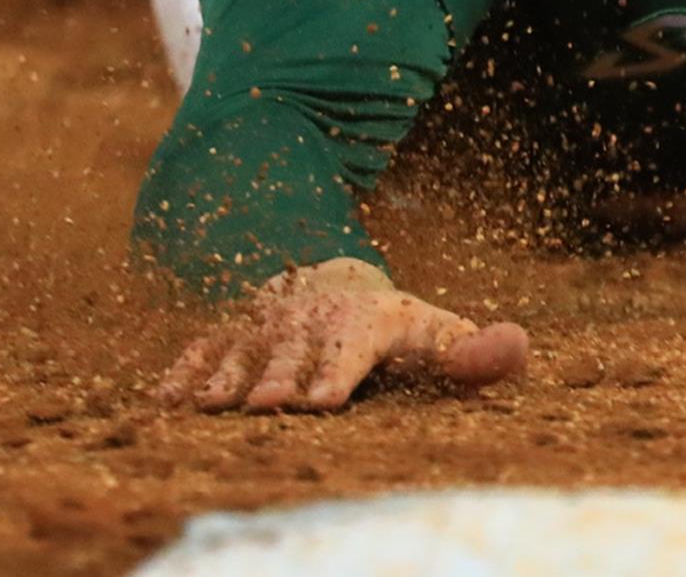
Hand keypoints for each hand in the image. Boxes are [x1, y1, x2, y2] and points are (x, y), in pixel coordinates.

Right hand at [153, 256, 530, 413]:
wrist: (328, 280)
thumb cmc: (389, 323)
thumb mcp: (431, 331)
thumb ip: (472, 350)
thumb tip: (520, 348)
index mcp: (359, 325)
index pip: (349, 350)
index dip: (336, 373)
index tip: (325, 399)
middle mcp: (307, 324)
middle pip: (289, 357)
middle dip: (276, 379)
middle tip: (265, 403)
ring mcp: (263, 327)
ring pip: (241, 354)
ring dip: (226, 378)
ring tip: (210, 406)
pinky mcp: (228, 333)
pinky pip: (201, 349)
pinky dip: (183, 371)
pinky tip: (165, 400)